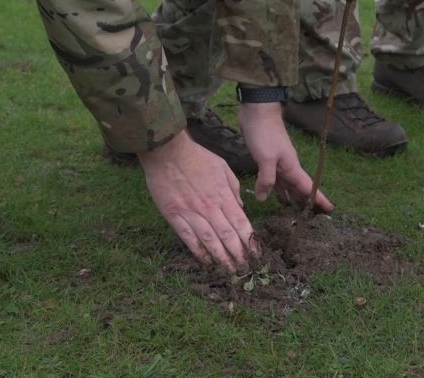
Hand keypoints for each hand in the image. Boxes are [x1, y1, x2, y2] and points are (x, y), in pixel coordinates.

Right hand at [138, 131, 259, 271]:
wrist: (167, 151)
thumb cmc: (196, 156)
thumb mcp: (222, 166)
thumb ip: (233, 188)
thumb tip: (240, 207)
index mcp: (222, 195)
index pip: (240, 223)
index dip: (249, 241)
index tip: (256, 254)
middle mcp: (209, 207)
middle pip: (227, 235)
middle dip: (238, 254)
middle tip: (245, 269)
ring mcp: (191, 212)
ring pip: (209, 240)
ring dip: (221, 257)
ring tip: (229, 271)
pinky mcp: (174, 215)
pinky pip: (188, 237)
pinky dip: (198, 251)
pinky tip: (205, 261)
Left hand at [238, 103, 333, 211]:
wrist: (257, 111)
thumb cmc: (265, 133)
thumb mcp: (266, 158)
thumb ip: (267, 179)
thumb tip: (263, 199)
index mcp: (292, 167)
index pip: (308, 187)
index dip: (319, 199)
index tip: (331, 210)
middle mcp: (288, 166)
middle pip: (299, 188)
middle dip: (306, 201)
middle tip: (311, 218)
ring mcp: (278, 162)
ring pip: (287, 184)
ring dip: (291, 196)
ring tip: (293, 212)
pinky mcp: (267, 159)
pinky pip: (275, 179)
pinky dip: (277, 188)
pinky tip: (274, 195)